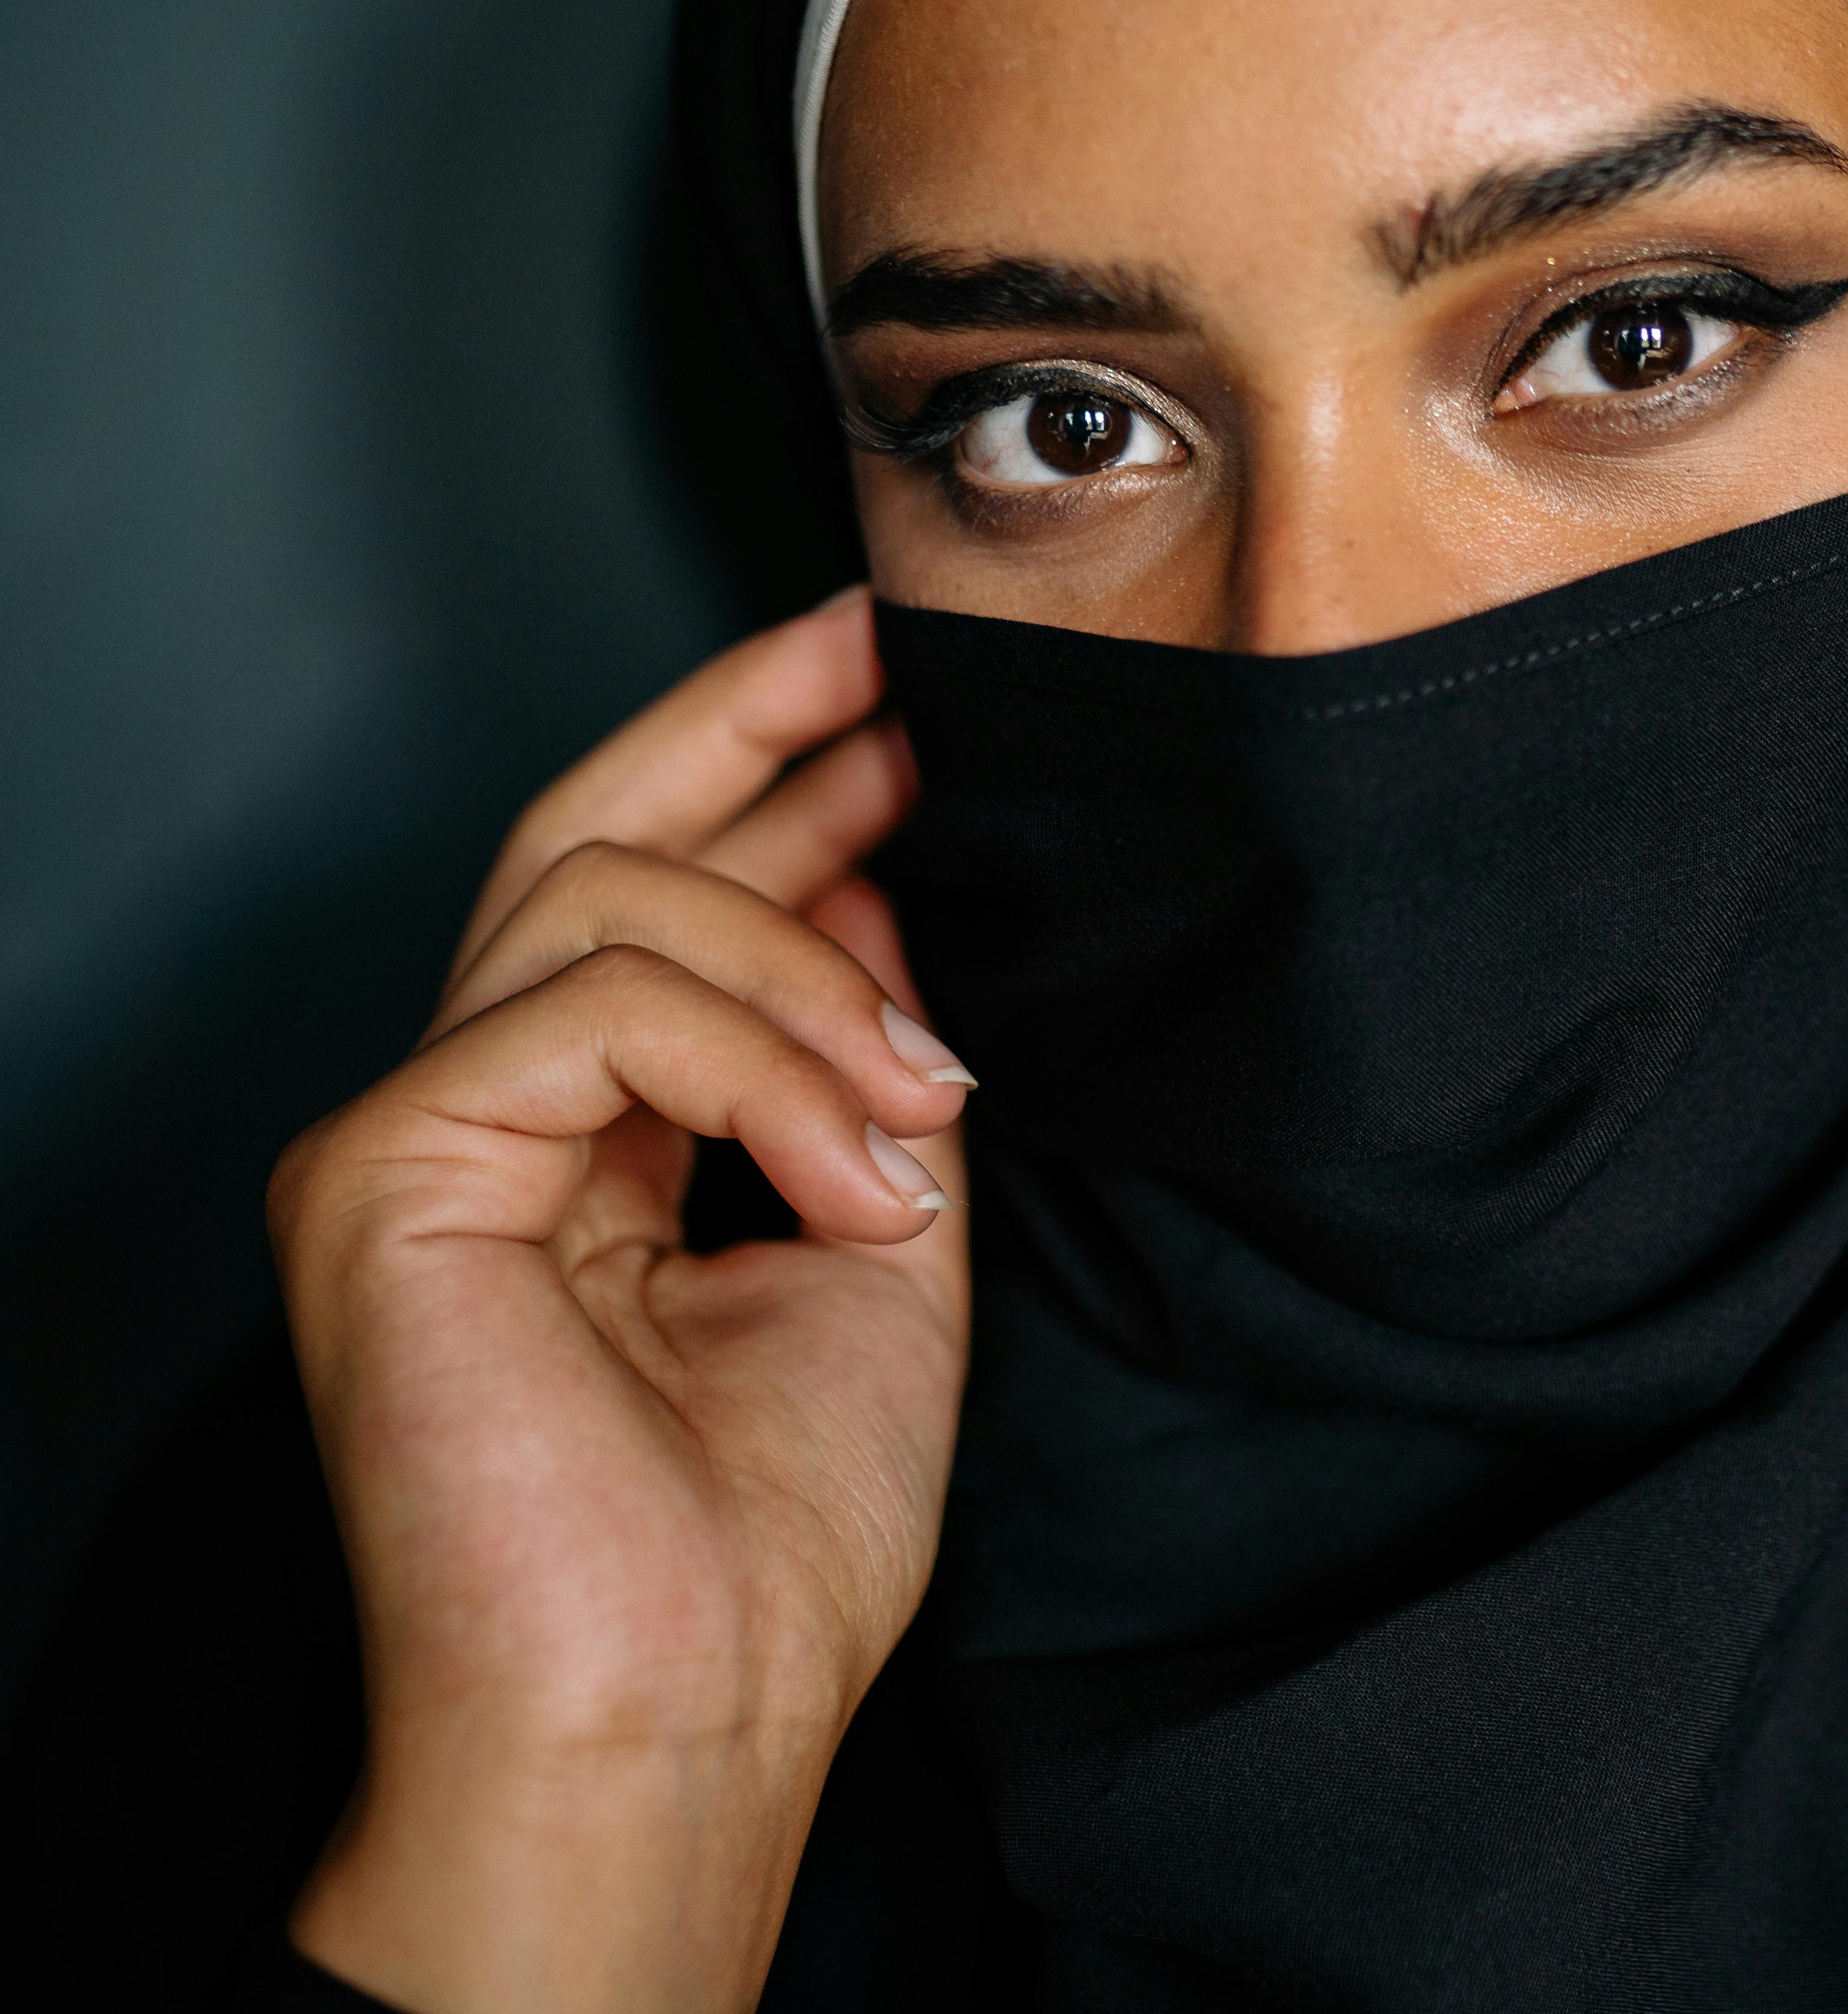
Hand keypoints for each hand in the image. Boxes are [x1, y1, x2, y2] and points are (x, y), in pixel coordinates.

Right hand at [272, 588, 971, 2012]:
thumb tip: (882, 897)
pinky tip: (859, 1160)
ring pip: (603, 900)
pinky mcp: (382, 1175)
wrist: (683, 1716)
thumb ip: (862, 1074)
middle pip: (585, 836)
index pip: (653, 898)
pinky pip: (589, 1010)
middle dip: (750, 733)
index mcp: (590, 1139)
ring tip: (926, 1093)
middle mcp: (481, 1117)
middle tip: (894, 670)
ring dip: (811, 971)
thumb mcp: (878, 1245)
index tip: (903, 692)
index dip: (770, 770)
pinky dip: (757, 1058)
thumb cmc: (771, 1540)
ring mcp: (416, 1138)